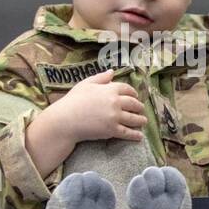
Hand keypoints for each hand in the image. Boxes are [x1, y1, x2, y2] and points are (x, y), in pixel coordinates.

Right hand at [27, 71, 145, 176]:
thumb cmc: (73, 101)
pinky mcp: (112, 130)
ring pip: (134, 118)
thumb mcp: (85, 85)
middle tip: (141, 109)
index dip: (133, 93)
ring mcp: (115, 116)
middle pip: (133, 104)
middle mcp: (115, 102)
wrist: (65, 119)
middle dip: (139, 107)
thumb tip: (112, 72)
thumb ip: (100, 78)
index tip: (135, 96)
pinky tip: (140, 136)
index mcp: (109, 89)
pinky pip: (128, 133)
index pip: (127, 89)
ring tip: (143, 122)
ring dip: (141, 120)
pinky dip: (136, 135)